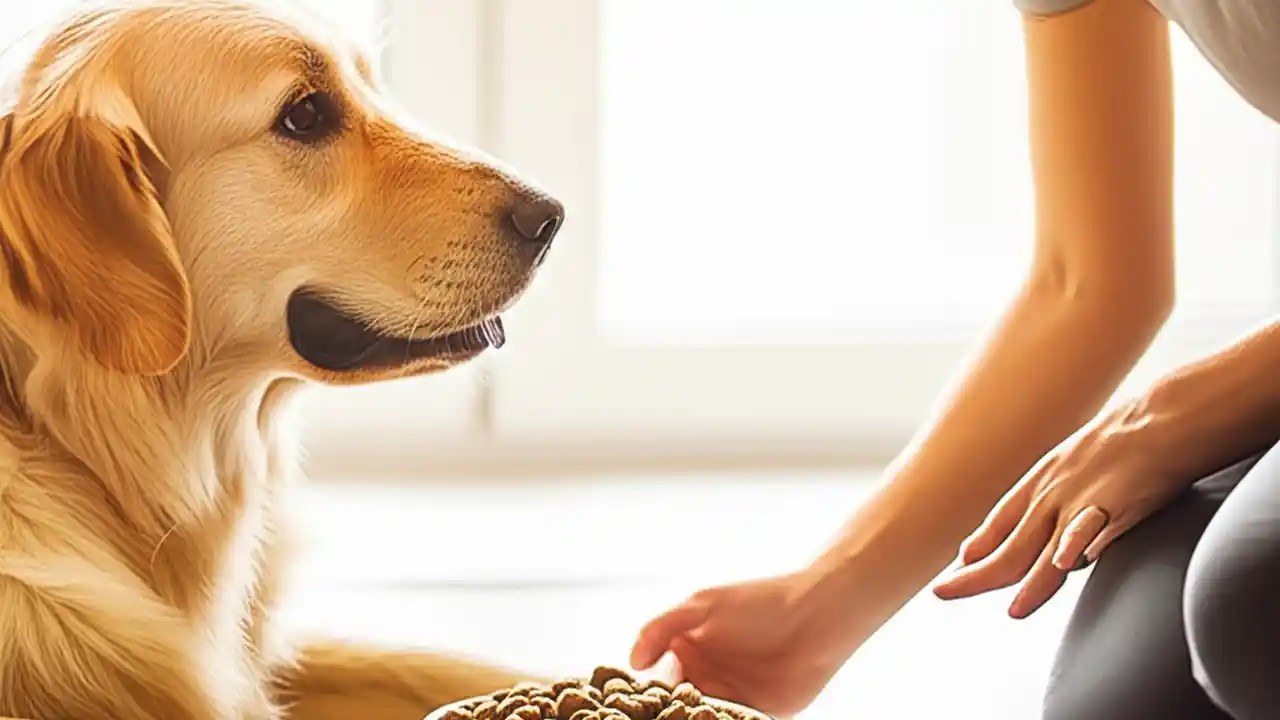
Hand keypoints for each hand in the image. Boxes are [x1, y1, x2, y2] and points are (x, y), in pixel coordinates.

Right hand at [630, 574, 850, 716]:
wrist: (816, 617)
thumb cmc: (759, 603)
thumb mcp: (702, 605)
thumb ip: (660, 628)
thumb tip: (632, 662)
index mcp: (688, 648)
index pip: (656, 680)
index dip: (642, 695)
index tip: (626, 706)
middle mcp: (707, 675)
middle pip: (675, 705)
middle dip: (665, 712)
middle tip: (651, 717)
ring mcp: (731, 697)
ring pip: (700, 717)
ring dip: (690, 719)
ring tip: (683, 719)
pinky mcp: (756, 715)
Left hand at [932, 396, 1190, 617]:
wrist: (1164, 416)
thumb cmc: (1123, 444)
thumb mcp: (1070, 466)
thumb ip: (1046, 503)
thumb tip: (1040, 545)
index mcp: (1040, 483)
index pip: (999, 523)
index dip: (976, 549)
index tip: (955, 570)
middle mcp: (1052, 494)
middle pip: (1011, 546)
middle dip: (975, 575)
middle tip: (943, 593)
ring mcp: (1082, 501)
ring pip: (1050, 551)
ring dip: (1031, 583)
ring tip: (1014, 610)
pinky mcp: (1117, 503)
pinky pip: (1094, 527)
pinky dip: (1079, 544)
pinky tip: (1069, 564)